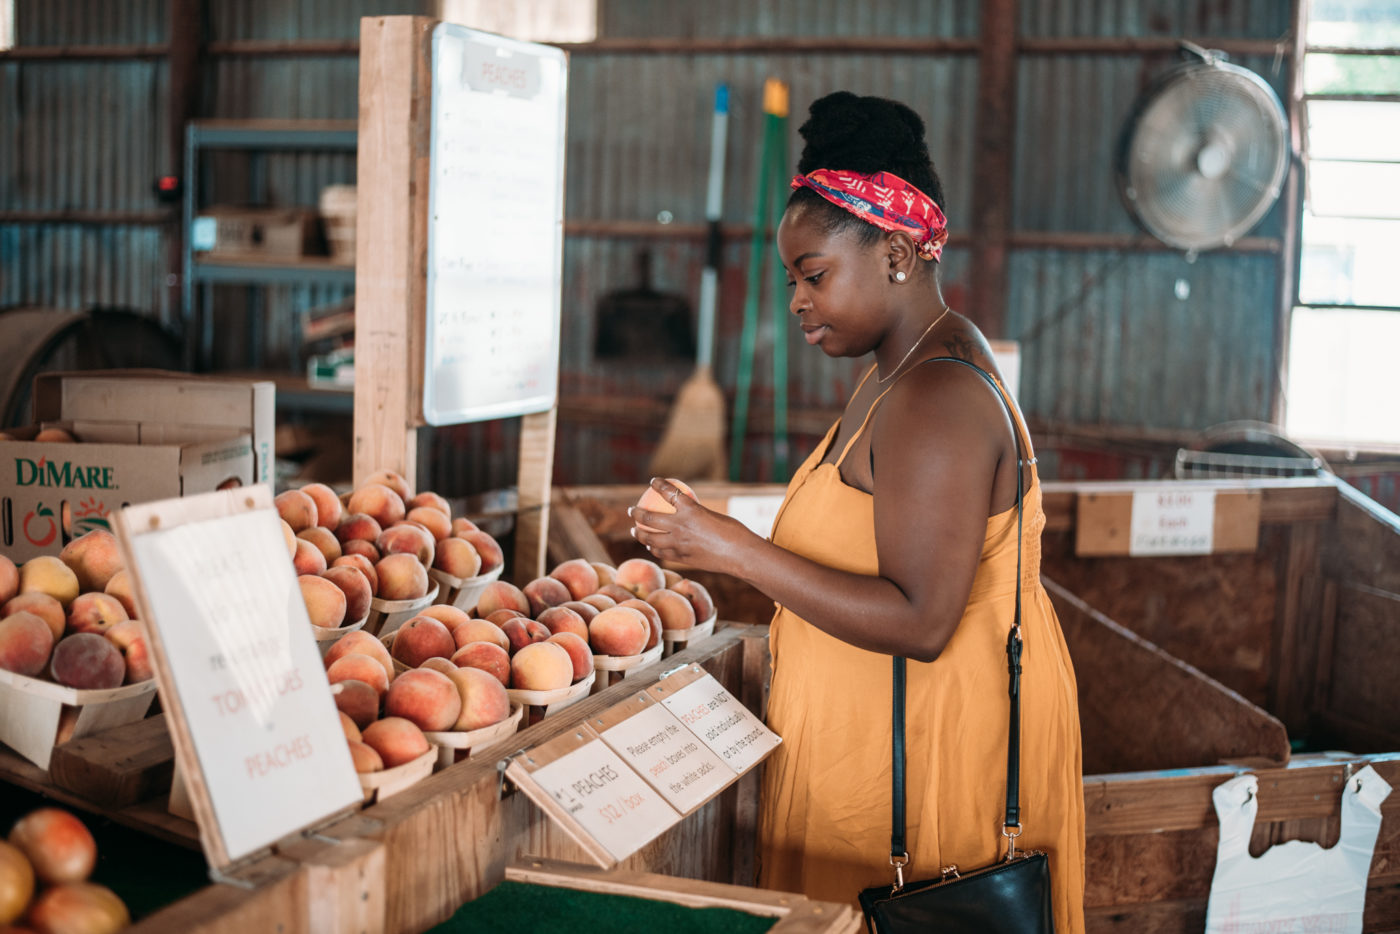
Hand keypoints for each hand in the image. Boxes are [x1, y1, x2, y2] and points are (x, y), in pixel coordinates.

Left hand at [629, 478, 757, 575]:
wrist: (740, 555)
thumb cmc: (734, 531)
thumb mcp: (713, 516)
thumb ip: (696, 514)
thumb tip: (687, 511)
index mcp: (691, 509)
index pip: (668, 492)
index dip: (659, 484)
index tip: (653, 481)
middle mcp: (680, 526)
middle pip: (649, 518)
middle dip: (636, 513)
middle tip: (632, 510)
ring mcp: (679, 544)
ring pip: (650, 539)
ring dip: (639, 534)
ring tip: (635, 531)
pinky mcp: (681, 558)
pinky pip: (662, 553)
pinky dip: (654, 548)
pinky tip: (652, 547)